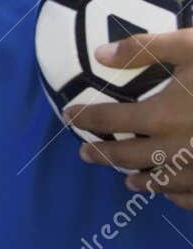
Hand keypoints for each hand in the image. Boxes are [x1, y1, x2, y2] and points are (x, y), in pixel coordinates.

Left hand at [67, 29, 192, 208]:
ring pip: (158, 184)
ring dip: (138, 181)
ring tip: (127, 180)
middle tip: (86, 153)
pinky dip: (178, 197)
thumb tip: (101, 54)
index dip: (86, 117)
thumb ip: (147, 49)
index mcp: (161, 117)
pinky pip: (192, 199)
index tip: (69, 116)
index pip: (110, 120)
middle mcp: (173, 151)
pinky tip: (174, 194)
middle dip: (102, 154)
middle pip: (125, 158)